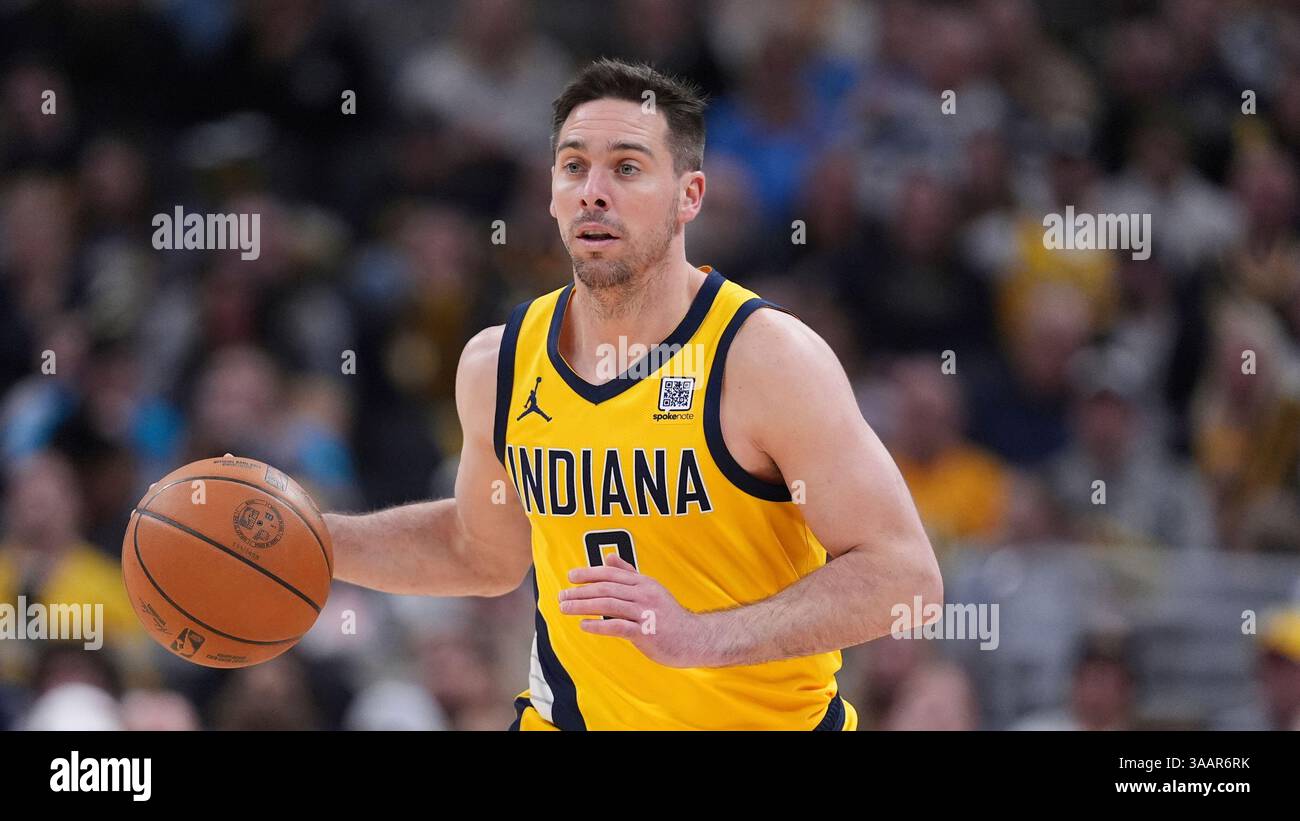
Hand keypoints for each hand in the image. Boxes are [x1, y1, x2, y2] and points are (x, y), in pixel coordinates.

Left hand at [558, 554, 707, 667]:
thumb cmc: (669, 615)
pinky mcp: (646, 633)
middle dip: (581, 591)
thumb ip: (629, 573)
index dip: (589, 573)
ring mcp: (645, 614)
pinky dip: (599, 626)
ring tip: (565, 608)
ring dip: (583, 606)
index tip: (571, 576)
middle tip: (561, 595)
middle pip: (606, 589)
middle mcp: (644, 595)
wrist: (693, 638)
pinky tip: (583, 626)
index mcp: (643, 583)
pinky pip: (618, 627)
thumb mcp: (651, 588)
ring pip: (609, 605)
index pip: (611, 574)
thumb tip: (608, 558)